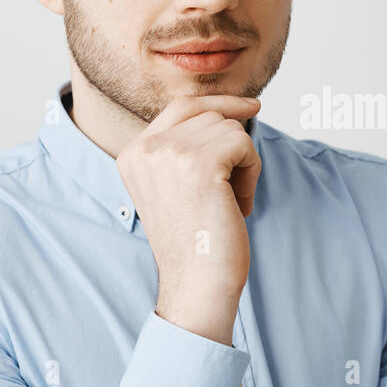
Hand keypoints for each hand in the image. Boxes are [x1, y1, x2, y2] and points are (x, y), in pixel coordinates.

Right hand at [116, 95, 261, 346]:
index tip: (250, 107)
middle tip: (234, 191)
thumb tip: (229, 111)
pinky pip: (244, 144)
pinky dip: (252, 172)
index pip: (181, 107)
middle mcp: (145, 149)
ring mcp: (170, 153)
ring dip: (243, 164)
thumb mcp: (176, 187)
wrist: (198, 284)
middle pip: (210, 116)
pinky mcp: (200, 163)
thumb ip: (186, 149)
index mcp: (133, 154)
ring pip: (230, 130)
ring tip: (231, 202)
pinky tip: (239, 204)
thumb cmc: (196, 242)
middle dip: (233, 148)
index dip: (218, 103)